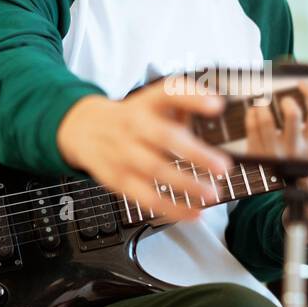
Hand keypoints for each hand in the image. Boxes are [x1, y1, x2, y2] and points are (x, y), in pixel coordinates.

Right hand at [56, 79, 232, 223]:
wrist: (84, 129)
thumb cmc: (131, 117)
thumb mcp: (153, 101)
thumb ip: (184, 104)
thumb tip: (216, 110)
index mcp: (146, 103)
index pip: (169, 93)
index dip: (194, 98)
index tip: (217, 106)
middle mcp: (133, 125)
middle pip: (165, 137)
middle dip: (196, 154)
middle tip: (223, 166)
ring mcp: (123, 153)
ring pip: (155, 170)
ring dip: (186, 185)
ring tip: (212, 194)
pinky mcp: (117, 179)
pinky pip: (145, 197)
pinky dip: (171, 208)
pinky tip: (193, 213)